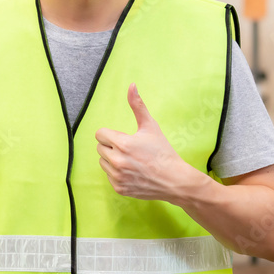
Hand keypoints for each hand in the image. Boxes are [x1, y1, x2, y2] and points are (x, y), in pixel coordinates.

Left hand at [95, 83, 194, 201]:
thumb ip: (138, 105)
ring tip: (131, 160)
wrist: (173, 179)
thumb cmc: (162, 151)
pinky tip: (132, 171)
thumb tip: (131, 85)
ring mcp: (117, 176)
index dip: (111, 134)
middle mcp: (117, 161)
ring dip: (112, 159)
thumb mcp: (151, 126)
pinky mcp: (119, 188)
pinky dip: (117, 173)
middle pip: (100, 148)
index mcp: (123, 144)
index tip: (123, 137)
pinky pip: (108, 176)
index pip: (100, 134)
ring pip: (102, 162)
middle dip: (111, 146)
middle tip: (129, 149)